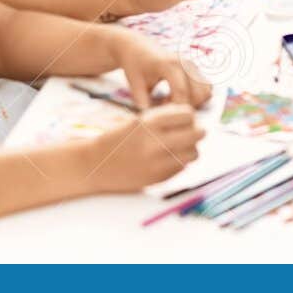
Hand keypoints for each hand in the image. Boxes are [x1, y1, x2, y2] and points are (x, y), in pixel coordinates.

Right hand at [88, 104, 205, 191]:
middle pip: (197, 133)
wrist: (95, 164)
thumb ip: (164, 119)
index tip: (184, 119)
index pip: (188, 114)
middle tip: (190, 132)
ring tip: (179, 147)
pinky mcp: (159, 178)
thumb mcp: (138, 121)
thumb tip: (193, 120)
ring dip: (190, 148)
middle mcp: (156, 142)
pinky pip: (182, 167)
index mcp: (149, 122)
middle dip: (196, 131)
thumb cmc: (117, 139)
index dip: (188, 116)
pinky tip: (167, 159)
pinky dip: (180, 162)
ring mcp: (159, 162)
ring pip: (194, 152)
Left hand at [111, 27, 214, 108]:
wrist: (137, 47)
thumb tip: (153, 121)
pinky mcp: (195, 68)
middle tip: (165, 106)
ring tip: (171, 101)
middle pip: (198, 94)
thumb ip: (143, 103)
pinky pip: (205, 87)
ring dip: (192, 102)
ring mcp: (192, 65)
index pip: (181, 92)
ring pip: (205, 91)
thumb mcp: (135, 84)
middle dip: (184, 107)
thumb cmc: (134, 65)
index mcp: (169, 65)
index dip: (175, 108)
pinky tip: (177, 96)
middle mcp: (185, 63)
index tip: (164, 114)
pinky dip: (196, 96)